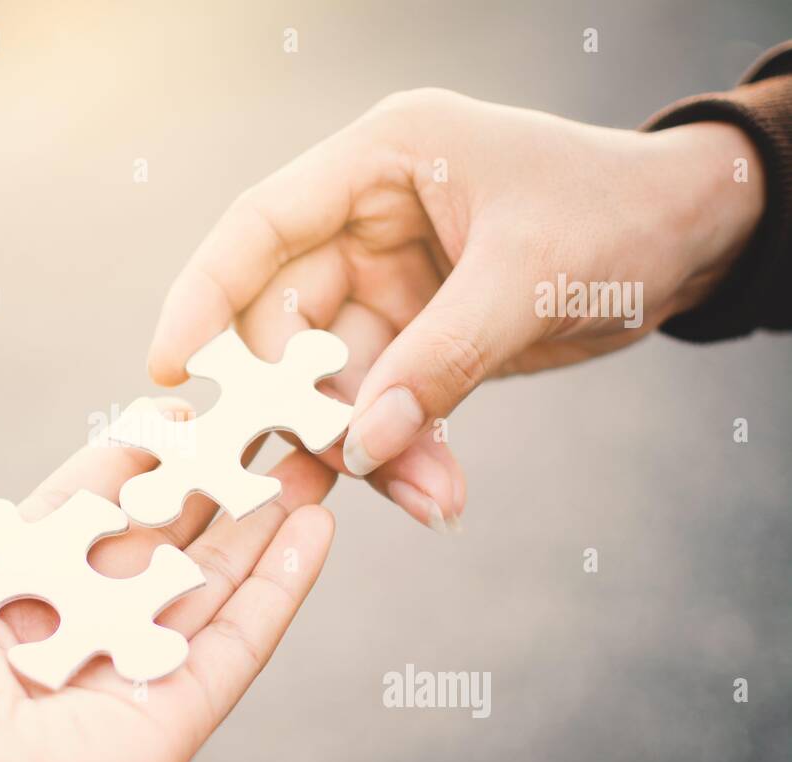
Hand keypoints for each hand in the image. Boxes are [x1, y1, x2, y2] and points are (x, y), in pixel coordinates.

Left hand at [0, 412, 335, 761]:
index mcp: (5, 600)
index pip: (89, 512)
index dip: (137, 460)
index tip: (184, 408)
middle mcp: (73, 636)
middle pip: (164, 544)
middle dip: (216, 484)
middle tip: (269, 427)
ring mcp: (126, 679)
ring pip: (213, 588)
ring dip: (265, 526)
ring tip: (313, 462)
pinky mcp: (168, 722)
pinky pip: (237, 646)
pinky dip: (281, 590)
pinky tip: (314, 531)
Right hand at [147, 89, 763, 531]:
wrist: (694, 237)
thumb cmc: (619, 215)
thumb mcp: (530, 279)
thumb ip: (439, 361)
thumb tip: (361, 448)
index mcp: (380, 162)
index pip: (259, 225)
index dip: (202, 295)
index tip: (167, 369)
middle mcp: (367, 220)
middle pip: (288, 322)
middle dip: (311, 405)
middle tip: (341, 470)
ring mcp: (387, 282)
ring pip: (333, 378)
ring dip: (368, 445)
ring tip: (429, 498)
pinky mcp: (414, 334)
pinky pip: (380, 402)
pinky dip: (400, 450)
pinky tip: (434, 491)